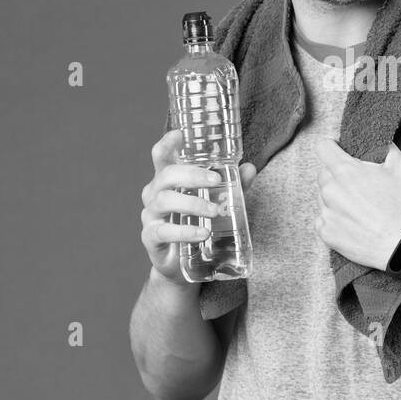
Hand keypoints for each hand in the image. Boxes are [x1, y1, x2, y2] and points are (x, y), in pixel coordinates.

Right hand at [141, 129, 256, 283]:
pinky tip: (203, 233)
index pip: (161, 156)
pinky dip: (185, 232)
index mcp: (168, 180)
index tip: (179, 135)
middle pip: (166, 175)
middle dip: (191, 174)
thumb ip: (233, 185)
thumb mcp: (218, 202)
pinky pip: (163, 231)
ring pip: (164, 201)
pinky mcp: (151, 238)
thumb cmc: (198, 224)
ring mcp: (150, 216)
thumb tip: (250, 168)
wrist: (184, 264)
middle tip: (215, 180)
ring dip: (192, 203)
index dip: (167, 144)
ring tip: (215, 211)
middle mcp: (155, 194)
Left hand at [315, 138, 400, 270]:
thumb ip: (388, 149)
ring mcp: (325, 212)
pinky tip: (352, 223)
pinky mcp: (325, 232)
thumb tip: (382, 141)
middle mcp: (330, 189)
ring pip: (323, 196)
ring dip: (335, 198)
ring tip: (357, 208)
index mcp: (345, 171)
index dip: (332, 148)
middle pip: (323, 173)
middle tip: (356, 186)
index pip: (323, 148)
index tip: (339, 153)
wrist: (400, 245)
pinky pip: (323, 218)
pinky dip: (334, 219)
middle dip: (337, 176)